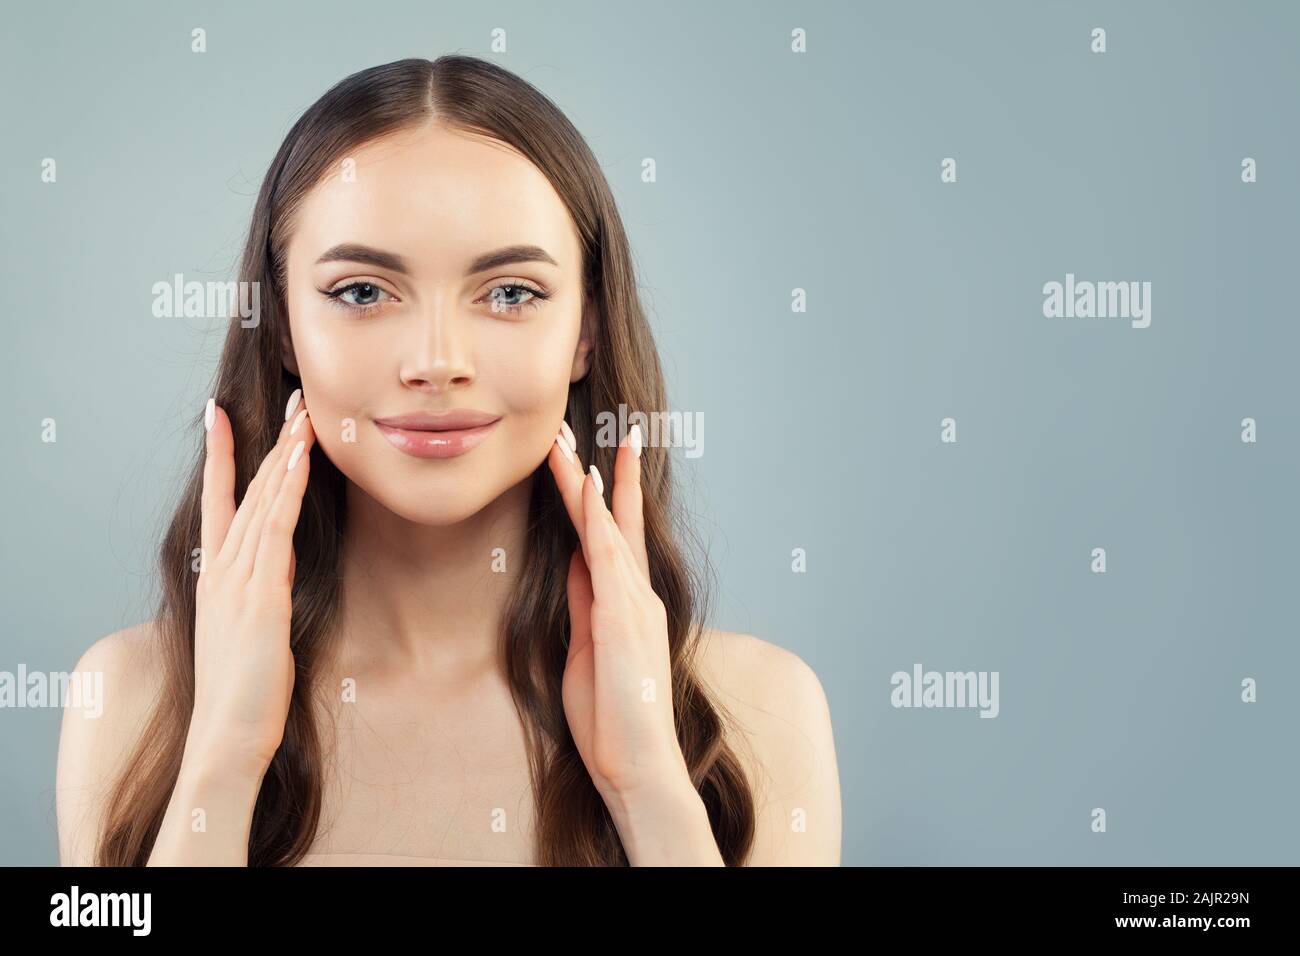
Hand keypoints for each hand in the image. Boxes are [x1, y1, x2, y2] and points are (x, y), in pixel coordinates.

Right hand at [188, 390, 316, 777]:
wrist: (227, 732)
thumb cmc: (244, 690)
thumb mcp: (255, 628)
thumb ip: (265, 590)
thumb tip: (281, 565)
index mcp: (217, 577)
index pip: (218, 502)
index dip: (220, 456)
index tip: (219, 415)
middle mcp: (222, 569)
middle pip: (246, 489)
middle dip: (270, 441)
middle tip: (292, 399)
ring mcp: (238, 579)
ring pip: (262, 500)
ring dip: (285, 454)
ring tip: (304, 414)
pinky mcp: (258, 594)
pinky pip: (274, 529)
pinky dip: (285, 490)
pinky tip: (299, 462)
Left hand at [547, 421, 690, 805]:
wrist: (640, 765)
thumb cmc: (613, 719)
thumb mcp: (588, 651)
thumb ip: (587, 606)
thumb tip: (577, 567)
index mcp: (629, 604)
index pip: (609, 537)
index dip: (597, 496)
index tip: (586, 458)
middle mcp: (638, 594)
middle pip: (613, 519)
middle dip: (597, 471)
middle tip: (577, 426)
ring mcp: (635, 603)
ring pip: (607, 527)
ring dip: (587, 480)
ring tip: (568, 439)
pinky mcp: (625, 617)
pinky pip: (608, 557)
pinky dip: (598, 519)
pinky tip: (588, 488)